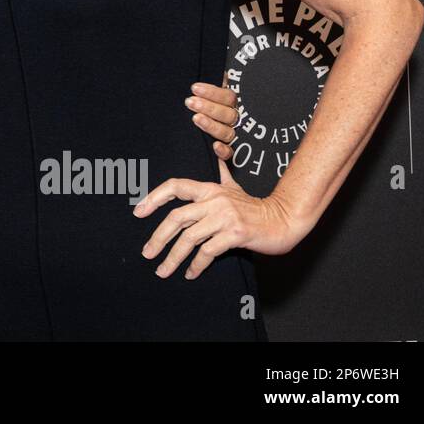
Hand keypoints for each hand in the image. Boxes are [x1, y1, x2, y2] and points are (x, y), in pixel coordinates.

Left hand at [133, 157, 306, 279]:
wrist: (284, 220)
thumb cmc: (254, 207)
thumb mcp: (233, 186)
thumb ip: (220, 172)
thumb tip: (216, 149)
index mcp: (209, 188)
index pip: (175, 186)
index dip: (154, 197)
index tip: (138, 212)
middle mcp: (215, 200)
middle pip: (177, 217)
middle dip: (158, 237)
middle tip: (146, 253)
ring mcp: (225, 218)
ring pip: (189, 238)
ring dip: (173, 257)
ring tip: (162, 271)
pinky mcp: (235, 235)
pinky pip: (208, 252)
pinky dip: (196, 265)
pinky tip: (190, 273)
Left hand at [187, 69, 238, 160]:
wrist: (192, 131)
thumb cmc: (198, 105)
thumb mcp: (201, 94)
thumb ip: (207, 83)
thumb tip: (211, 71)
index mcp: (228, 103)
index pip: (228, 97)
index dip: (213, 92)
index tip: (194, 88)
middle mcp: (231, 119)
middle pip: (228, 114)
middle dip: (209, 107)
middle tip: (190, 102)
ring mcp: (229, 135)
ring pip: (227, 132)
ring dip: (212, 125)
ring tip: (196, 119)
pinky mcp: (227, 151)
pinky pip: (230, 153)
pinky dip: (223, 151)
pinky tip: (214, 146)